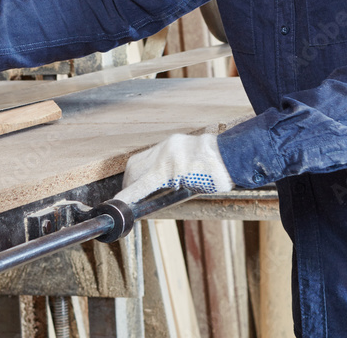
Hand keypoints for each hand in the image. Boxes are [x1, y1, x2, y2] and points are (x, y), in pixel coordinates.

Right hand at [113, 132, 233, 204]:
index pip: (139, 184)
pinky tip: (151, 176)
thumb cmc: (217, 177)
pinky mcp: (171, 141)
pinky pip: (151, 154)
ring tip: (138, 189)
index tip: (116, 204)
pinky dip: (146, 166)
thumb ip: (169, 194)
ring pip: (140, 159)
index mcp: (169, 167)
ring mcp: (167, 144)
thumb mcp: (192, 191)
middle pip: (134, 169)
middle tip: (129, 200)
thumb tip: (150, 201)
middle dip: (128, 185)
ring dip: (136, 175)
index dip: (126, 196)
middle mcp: (164, 152)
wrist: (231, 155)